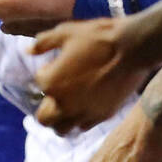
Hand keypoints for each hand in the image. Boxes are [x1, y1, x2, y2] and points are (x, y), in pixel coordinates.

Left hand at [33, 18, 151, 133]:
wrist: (132, 48)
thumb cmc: (97, 37)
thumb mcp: (66, 32)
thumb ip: (43, 42)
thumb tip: (29, 50)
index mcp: (50, 82)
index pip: (38, 81)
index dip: (47, 70)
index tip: (59, 63)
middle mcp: (63, 103)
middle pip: (43, 118)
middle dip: (45, 107)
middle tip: (54, 96)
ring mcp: (83, 112)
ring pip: (62, 129)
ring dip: (60, 120)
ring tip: (66, 109)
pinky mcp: (101, 116)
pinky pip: (83, 126)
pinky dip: (80, 119)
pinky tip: (86, 106)